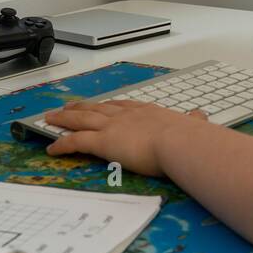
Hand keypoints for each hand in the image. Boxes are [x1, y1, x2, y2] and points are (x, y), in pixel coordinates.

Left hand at [44, 99, 211, 176]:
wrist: (179, 141)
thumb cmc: (187, 137)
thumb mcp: (192, 125)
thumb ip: (194, 121)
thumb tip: (202, 118)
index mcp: (146, 111)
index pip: (121, 106)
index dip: (108, 106)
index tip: (101, 105)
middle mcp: (125, 115)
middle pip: (96, 108)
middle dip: (81, 107)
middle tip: (67, 106)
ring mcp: (112, 126)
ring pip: (81, 119)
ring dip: (64, 118)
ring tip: (50, 118)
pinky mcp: (103, 142)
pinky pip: (76, 141)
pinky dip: (62, 143)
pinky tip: (52, 147)